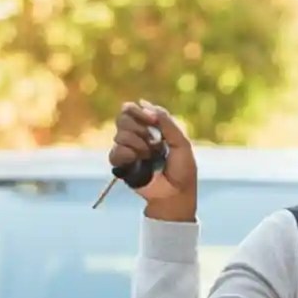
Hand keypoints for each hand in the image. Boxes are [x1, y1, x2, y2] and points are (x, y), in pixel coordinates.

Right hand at [109, 100, 197, 220]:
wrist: (176, 194)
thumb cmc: (182, 171)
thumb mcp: (181, 143)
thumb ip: (166, 122)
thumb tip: (144, 103)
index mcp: (152, 129)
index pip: (134, 109)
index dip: (139, 111)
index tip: (151, 121)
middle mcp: (137, 137)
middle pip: (122, 117)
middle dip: (137, 126)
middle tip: (151, 139)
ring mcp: (128, 151)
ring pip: (119, 135)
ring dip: (137, 144)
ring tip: (149, 155)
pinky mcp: (121, 165)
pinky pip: (115, 152)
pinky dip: (127, 154)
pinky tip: (137, 161)